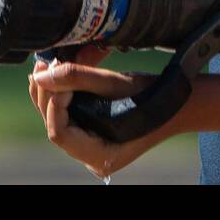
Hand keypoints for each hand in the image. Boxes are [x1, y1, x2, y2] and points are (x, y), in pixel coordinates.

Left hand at [29, 57, 174, 177]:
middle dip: (49, 92)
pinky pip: (69, 116)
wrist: (179, 101)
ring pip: (60, 119)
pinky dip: (63, 93)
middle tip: (44, 63)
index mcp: (99, 155)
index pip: (60, 133)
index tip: (57, 76)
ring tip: (46, 63)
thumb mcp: (116, 84)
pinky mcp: (93, 134)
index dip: (54, 104)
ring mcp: (91, 146)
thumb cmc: (152, 95)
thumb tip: (41, 75)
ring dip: (53, 90)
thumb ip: (78, 78)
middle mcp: (91, 156)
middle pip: (57, 125)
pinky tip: (56, 73)